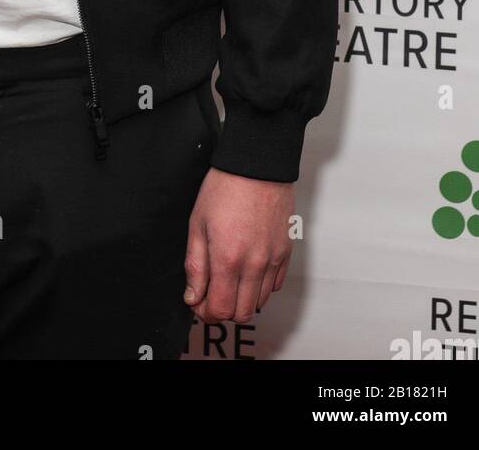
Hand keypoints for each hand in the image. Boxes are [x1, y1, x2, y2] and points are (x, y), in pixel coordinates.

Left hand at [183, 168, 293, 323]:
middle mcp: (254, 265)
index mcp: (228, 259)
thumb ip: (195, 265)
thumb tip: (192, 296)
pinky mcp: (285, 253)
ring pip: (259, 302)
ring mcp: (273, 260)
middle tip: (210, 293)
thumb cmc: (225, 187)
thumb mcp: (198, 223)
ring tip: (228, 278)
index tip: (198, 302)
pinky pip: (274, 285)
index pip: (220, 309)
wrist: (257, 164)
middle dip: (223, 309)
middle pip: (241, 313)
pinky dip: (259, 286)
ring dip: (241, 299)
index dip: (206, 312)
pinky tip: (246, 269)